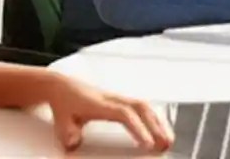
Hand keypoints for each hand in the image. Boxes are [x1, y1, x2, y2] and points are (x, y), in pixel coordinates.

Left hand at [43, 75, 172, 152]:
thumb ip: (68, 132)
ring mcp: (120, 99)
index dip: (138, 128)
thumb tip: (74, 142)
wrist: (62, 86)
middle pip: (142, 109)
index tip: (148, 143)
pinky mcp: (122, 101)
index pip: (125, 114)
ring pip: (146, 107)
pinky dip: (155, 118)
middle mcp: (114, 99)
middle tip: (166, 143)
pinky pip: (143, 108)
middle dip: (156, 126)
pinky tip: (161, 129)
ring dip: (159, 122)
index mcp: (101, 103)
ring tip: (168, 139)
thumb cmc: (65, 102)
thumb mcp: (61, 119)